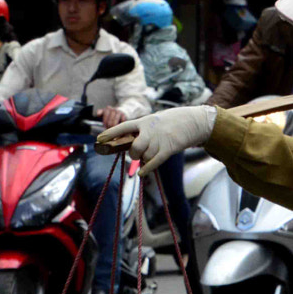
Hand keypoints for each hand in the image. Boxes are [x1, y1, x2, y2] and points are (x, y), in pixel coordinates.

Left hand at [94, 105, 216, 174]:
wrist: (192, 121)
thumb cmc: (171, 122)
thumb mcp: (155, 120)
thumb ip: (143, 131)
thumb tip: (133, 145)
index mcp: (144, 122)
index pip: (123, 127)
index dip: (111, 134)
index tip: (100, 139)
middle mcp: (150, 131)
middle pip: (134, 148)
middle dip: (133, 154)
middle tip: (137, 153)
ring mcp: (159, 140)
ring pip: (144, 156)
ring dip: (144, 160)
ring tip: (150, 155)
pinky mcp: (168, 149)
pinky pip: (154, 162)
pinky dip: (147, 168)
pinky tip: (142, 173)